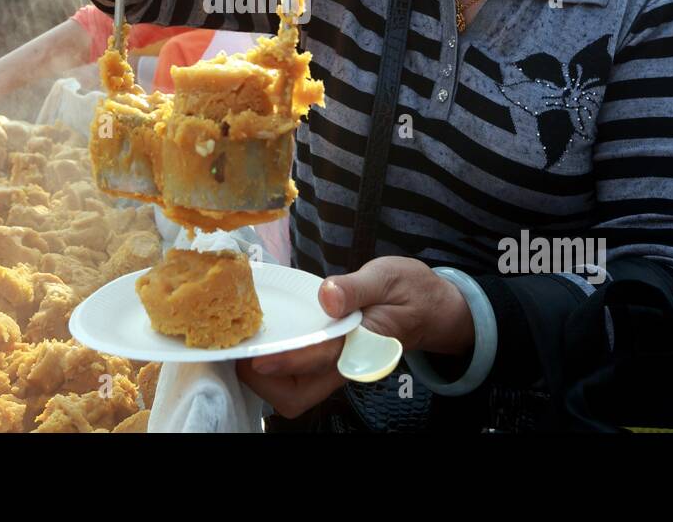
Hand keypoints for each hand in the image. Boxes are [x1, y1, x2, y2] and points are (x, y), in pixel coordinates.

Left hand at [236, 256, 474, 418]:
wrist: (431, 309)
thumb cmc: (409, 291)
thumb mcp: (388, 276)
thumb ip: (357, 287)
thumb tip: (328, 295)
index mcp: (364, 344)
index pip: (322, 357)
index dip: (289, 360)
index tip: (260, 358)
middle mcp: (347, 364)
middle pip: (299, 395)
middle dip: (266, 383)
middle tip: (241, 351)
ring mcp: (337, 368)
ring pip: (294, 393)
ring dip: (265, 378)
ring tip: (244, 346)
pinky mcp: (329, 363)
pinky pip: (296, 378)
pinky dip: (273, 367)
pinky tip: (260, 342)